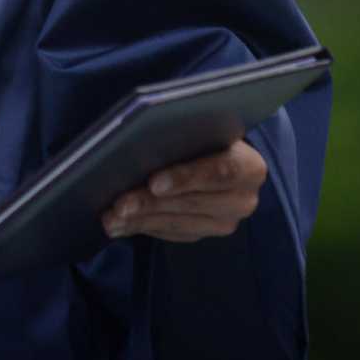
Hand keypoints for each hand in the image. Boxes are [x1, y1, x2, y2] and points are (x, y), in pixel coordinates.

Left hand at [102, 138, 266, 242]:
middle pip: (193, 202)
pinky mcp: (205, 232)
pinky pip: (171, 233)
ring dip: (141, 220)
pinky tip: (118, 224)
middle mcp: (243, 199)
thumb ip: (182, 131)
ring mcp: (225, 221)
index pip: (221, 172)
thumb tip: (142, 135)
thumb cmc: (202, 131)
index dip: (186, 178)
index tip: (154, 182)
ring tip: (111, 217)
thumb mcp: (199, 126)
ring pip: (179, 223)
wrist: (217, 152)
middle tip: (119, 203)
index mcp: (249, 166)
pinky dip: (142, 228)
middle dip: (151, 203)